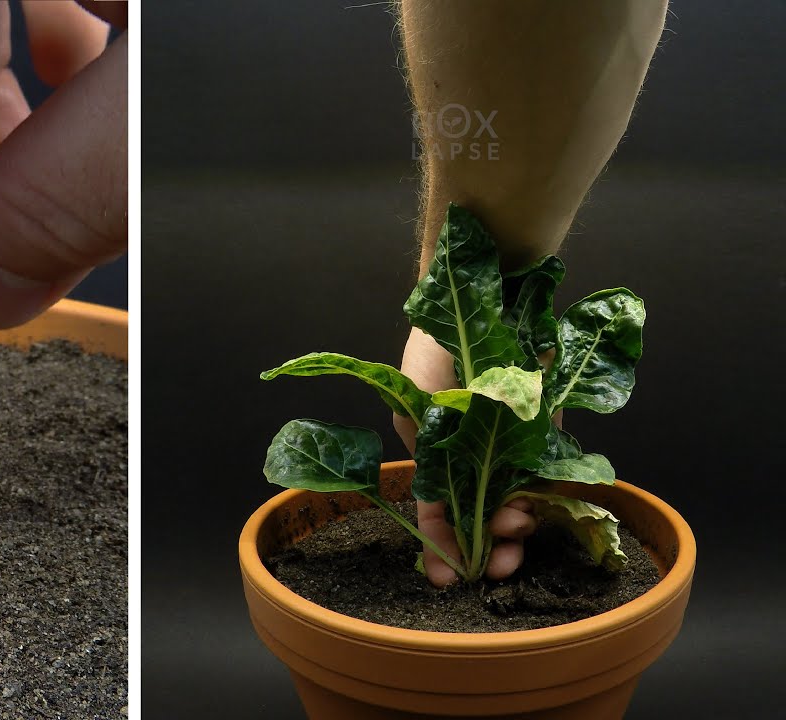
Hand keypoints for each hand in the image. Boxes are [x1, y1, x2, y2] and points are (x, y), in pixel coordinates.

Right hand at [393, 328, 537, 587]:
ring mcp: (511, 447)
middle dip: (487, 546)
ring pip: (516, 502)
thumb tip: (442, 504)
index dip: (440, 546)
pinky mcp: (547, 434)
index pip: (436, 509)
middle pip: (482, 515)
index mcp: (435, 453)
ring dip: (516, 525)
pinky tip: (539, 510)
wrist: (486, 299)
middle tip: (497, 566)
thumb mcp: (416, 404)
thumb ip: (427, 449)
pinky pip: (549, 476)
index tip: (447, 577)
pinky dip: (546, 498)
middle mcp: (473, 456)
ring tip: (516, 529)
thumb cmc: (439, 349)